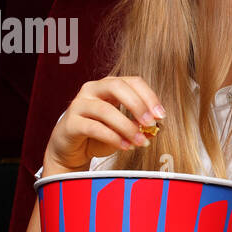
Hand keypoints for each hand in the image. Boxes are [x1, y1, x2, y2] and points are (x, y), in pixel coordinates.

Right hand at [44, 75, 165, 172]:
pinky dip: (113, 138)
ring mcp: (79, 105)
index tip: (161, 115)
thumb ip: (138, 124)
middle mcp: (92, 90)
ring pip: (105, 110)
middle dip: (137, 105)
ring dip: (127, 127)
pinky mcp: (71, 123)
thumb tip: (155, 126)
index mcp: (109, 86)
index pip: (132, 81)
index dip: (149, 96)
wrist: (72, 150)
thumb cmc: (99, 135)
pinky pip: (94, 128)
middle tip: (150, 123)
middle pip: (117, 87)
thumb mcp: (123, 128)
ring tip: (140, 141)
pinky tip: (125, 146)